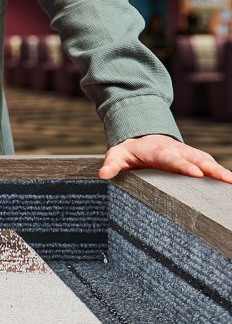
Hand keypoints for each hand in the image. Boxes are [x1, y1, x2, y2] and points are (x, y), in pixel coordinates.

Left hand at [99, 134, 231, 182]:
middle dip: (211, 169)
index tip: (196, 174)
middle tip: (226, 179)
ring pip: (207, 162)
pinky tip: (229, 185)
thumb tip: (103, 175)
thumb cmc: (128, 151)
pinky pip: (210, 165)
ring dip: (220, 172)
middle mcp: (177, 151)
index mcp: (159, 151)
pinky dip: (220, 173)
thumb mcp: (116, 155)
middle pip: (197, 160)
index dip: (184, 166)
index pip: (172, 160)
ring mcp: (188, 154)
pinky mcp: (195, 159)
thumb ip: (111, 164)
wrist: (140, 138)